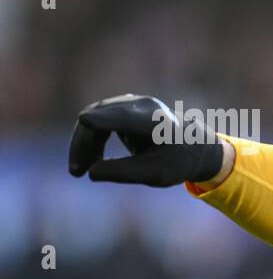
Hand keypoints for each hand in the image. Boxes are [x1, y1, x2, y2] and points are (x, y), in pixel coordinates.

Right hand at [68, 94, 225, 186]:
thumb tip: (91, 173)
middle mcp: (142, 105)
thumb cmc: (176, 162)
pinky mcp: (119, 109)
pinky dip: (88, 142)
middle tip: (75, 172)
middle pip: (101, 119)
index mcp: (158, 121)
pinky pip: (94, 122)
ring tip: (78, 171)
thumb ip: (125, 173)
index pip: (128, 118)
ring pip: (92, 119)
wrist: (190, 146)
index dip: (106, 120)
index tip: (84, 120)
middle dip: (84, 144)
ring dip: (82, 145)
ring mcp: (129, 104)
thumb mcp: (155, 175)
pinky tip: (89, 162)